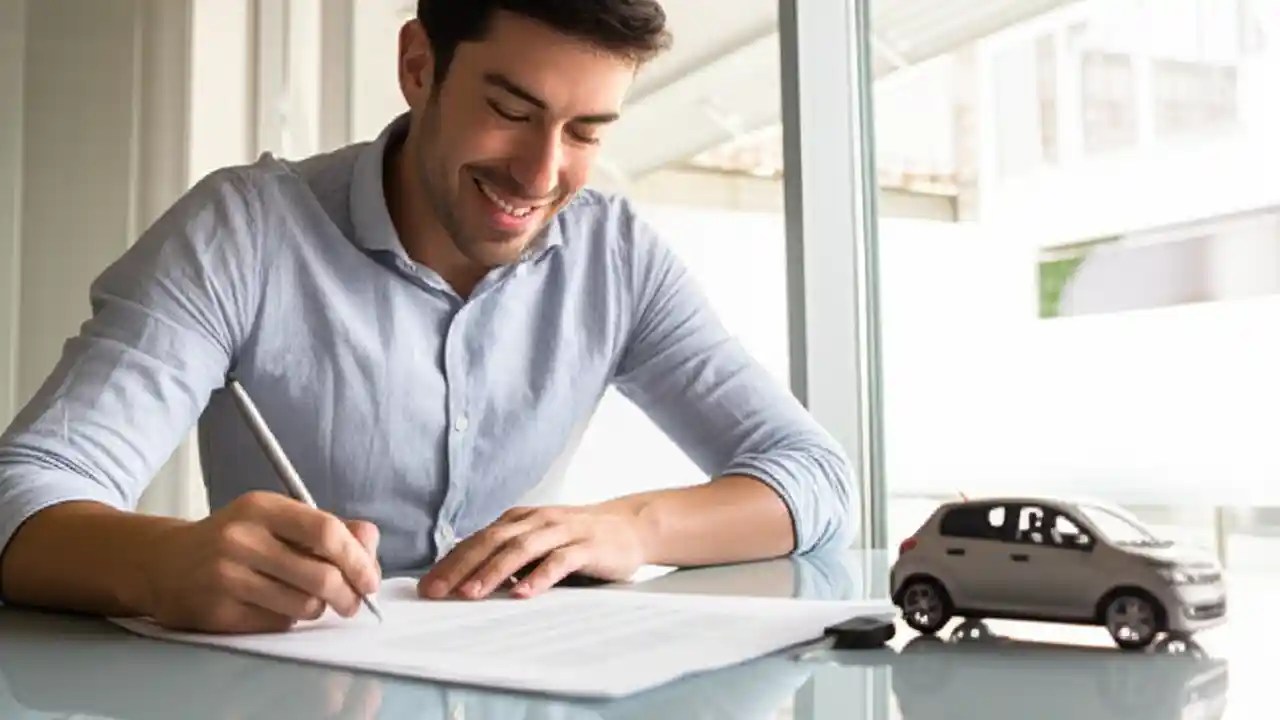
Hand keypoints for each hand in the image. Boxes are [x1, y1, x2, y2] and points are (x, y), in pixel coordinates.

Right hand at [142, 491, 380, 632]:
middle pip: (321, 575)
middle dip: (348, 595)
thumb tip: (370, 543)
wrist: (165, 563)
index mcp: (262, 507)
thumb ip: (328, 528)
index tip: (370, 579)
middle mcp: (241, 539)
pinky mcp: (217, 612)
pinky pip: (277, 624)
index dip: (357, 560)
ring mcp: (226, 577)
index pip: (326, 532)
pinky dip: (288, 620)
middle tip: (353, 603)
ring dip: (318, 609)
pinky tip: (275, 607)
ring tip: (311, 602)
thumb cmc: (236, 540)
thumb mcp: (277, 519)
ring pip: (303, 605)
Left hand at [417, 505, 648, 600]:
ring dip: (494, 572)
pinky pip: (559, 562)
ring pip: (521, 549)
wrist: (630, 525)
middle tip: (437, 592)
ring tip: (472, 594)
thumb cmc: (577, 539)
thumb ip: (507, 557)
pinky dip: (539, 577)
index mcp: (519, 520)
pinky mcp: (587, 546)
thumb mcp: (538, 543)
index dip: (450, 562)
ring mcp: (562, 531)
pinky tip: (524, 594)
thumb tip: (465, 580)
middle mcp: (536, 521)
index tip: (427, 587)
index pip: (477, 540)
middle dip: (461, 567)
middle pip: (492, 541)